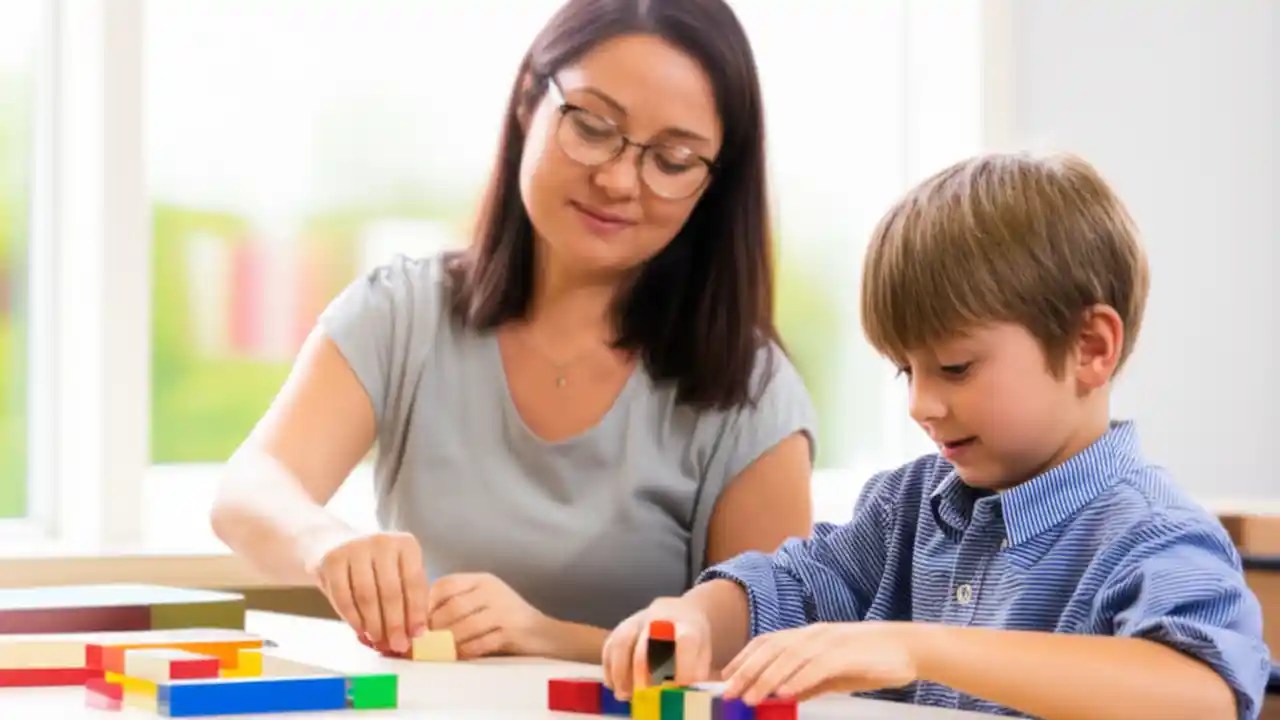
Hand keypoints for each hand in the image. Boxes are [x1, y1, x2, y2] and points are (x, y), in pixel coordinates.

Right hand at [305, 530, 427, 655]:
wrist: (332, 542)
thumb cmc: (374, 565)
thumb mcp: (397, 572)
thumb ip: (408, 598)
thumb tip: (415, 633)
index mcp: (405, 544)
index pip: (414, 582)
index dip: (416, 611)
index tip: (417, 635)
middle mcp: (382, 541)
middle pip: (391, 591)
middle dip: (395, 624)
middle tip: (398, 645)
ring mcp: (355, 547)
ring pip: (367, 596)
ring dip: (373, 624)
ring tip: (379, 641)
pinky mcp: (332, 559)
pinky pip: (344, 597)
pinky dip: (353, 618)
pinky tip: (360, 631)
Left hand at [425, 573, 551, 659]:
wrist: (544, 635)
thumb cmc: (505, 620)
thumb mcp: (482, 603)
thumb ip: (456, 605)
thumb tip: (419, 621)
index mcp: (482, 580)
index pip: (446, 584)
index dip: (427, 603)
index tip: (418, 622)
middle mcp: (492, 590)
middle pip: (452, 606)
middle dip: (434, 627)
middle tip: (423, 643)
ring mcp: (503, 609)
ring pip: (464, 626)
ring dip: (448, 642)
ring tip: (439, 652)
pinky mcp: (511, 630)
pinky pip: (479, 642)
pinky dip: (465, 651)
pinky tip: (459, 657)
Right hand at [601, 597, 714, 699]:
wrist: (680, 612)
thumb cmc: (692, 640)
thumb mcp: (703, 654)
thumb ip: (695, 672)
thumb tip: (683, 692)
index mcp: (687, 625)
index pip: (686, 641)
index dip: (683, 666)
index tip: (679, 687)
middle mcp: (660, 619)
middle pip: (648, 640)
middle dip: (644, 670)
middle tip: (643, 694)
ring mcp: (638, 620)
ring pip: (623, 641)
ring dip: (621, 671)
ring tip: (624, 694)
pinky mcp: (621, 627)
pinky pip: (610, 645)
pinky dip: (609, 668)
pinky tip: (615, 686)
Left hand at [721, 622, 921, 704]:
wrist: (911, 648)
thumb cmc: (873, 660)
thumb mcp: (835, 673)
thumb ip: (809, 682)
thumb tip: (784, 696)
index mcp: (809, 636)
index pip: (768, 642)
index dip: (745, 658)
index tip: (726, 678)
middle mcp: (815, 634)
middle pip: (772, 649)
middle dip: (747, 671)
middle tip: (730, 693)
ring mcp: (831, 642)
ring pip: (790, 657)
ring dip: (767, 678)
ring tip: (750, 698)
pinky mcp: (848, 653)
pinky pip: (818, 666)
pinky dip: (799, 678)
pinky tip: (785, 693)